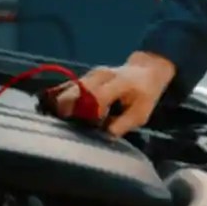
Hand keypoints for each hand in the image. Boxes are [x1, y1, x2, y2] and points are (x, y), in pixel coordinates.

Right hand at [50, 50, 175, 136]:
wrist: (146, 70)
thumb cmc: (145, 94)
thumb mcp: (141, 113)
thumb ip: (122, 124)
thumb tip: (104, 136)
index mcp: (118, 82)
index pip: (96, 97)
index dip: (89, 114)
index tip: (89, 127)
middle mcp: (100, 75)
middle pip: (75, 92)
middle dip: (69, 111)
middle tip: (73, 128)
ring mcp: (90, 74)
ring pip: (67, 89)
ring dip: (64, 107)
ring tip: (67, 122)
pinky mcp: (84, 77)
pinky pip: (67, 88)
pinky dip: (62, 100)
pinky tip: (60, 113)